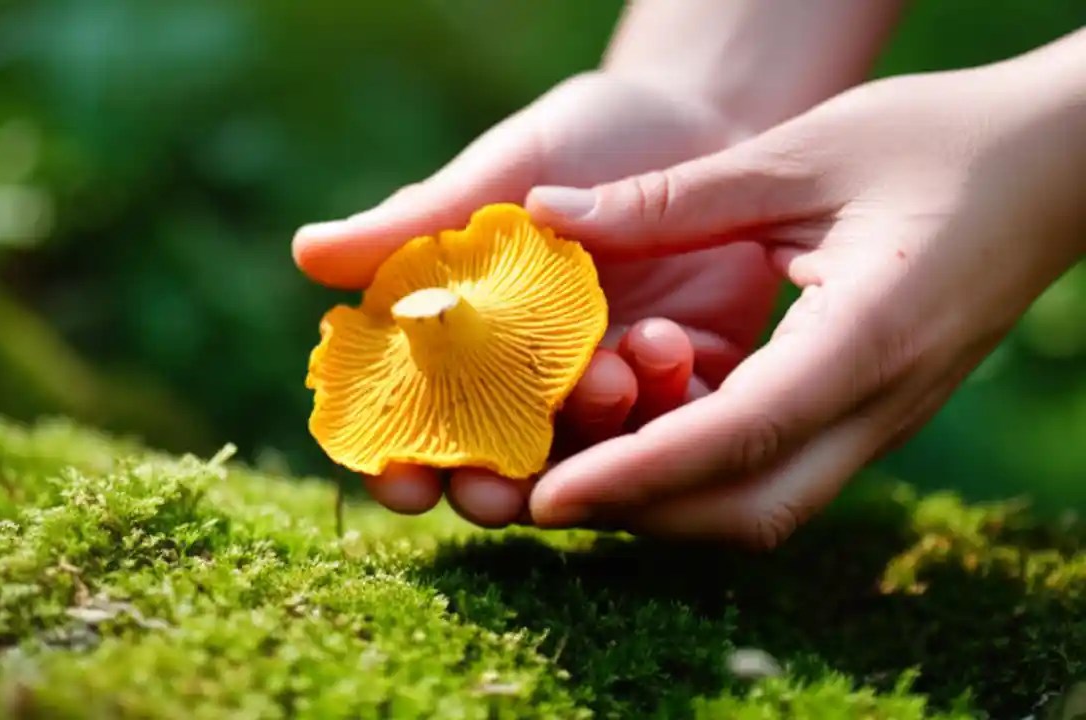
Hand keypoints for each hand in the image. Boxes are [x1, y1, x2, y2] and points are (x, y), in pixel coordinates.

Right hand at [293, 71, 780, 526]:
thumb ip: (417, 222)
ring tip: (610, 373)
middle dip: (492, 490)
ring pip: (590, 458)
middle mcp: (534, 381)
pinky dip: (667, 402)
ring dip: (590, 435)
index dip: (399, 463)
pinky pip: (679, 424)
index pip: (416, 422)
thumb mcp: (503, 171)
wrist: (699, 114)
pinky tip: (669, 342)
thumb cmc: (582, 138)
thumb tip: (306, 251)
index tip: (401, 481)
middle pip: (498, 468)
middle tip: (495, 488)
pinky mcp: (687, 380)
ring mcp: (611, 387)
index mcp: (472, 339)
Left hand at [522, 34, 1085, 547]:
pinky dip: (702, 469)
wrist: (1055, 166)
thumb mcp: (800, 155)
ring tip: (572, 469)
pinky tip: (642, 428)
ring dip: (666, 501)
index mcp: (868, 340)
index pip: (740, 436)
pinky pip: (779, 471)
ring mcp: (881, 420)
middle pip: (749, 507)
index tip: (549, 495)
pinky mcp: (870, 414)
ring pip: (764, 504)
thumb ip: (672, 197)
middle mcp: (878, 405)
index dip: (637, 474)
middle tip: (539, 493)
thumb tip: (548, 215)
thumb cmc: (938, 142)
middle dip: (639, 513)